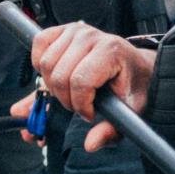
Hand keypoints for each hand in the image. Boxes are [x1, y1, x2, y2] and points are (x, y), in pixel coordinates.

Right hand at [26, 22, 154, 150]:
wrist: (135, 66)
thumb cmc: (133, 88)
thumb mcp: (130, 112)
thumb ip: (112, 131)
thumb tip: (90, 144)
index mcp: (111, 51)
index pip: (80, 81)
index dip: (80, 104)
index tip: (90, 114)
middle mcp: (91, 36)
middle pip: (59, 75)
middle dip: (65, 99)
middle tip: (78, 105)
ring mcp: (75, 30)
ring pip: (45, 64)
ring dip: (52, 85)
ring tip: (69, 91)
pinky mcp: (62, 29)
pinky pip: (39, 44)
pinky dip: (40, 62)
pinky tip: (54, 74)